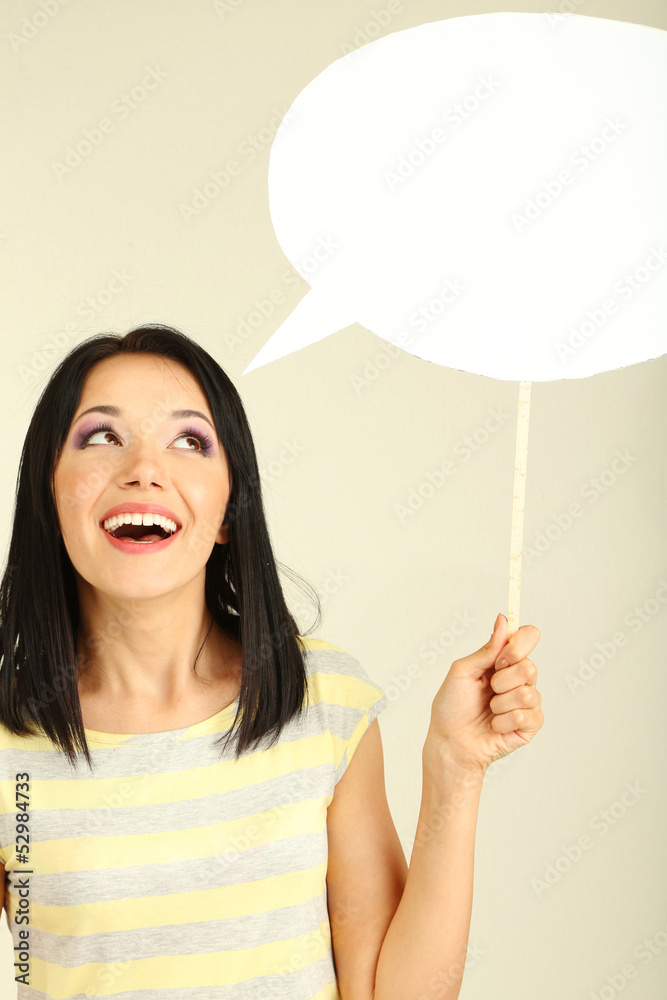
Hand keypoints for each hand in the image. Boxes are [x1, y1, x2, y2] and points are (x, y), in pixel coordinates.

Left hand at [425, 614, 542, 774]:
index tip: (502, 657)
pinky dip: (503, 721)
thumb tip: (503, 620)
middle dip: (502, 680)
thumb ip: (487, 649)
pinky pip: (526, 715)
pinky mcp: (530, 725)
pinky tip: (494, 725)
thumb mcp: (462, 671)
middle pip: (530, 666)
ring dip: (499, 703)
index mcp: (503, 662)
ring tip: (489, 710)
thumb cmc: (451, 707)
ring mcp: (526, 703)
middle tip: (488, 689)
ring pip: (527, 693)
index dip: (520, 644)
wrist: (450, 742)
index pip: (528, 638)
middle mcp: (518, 679)